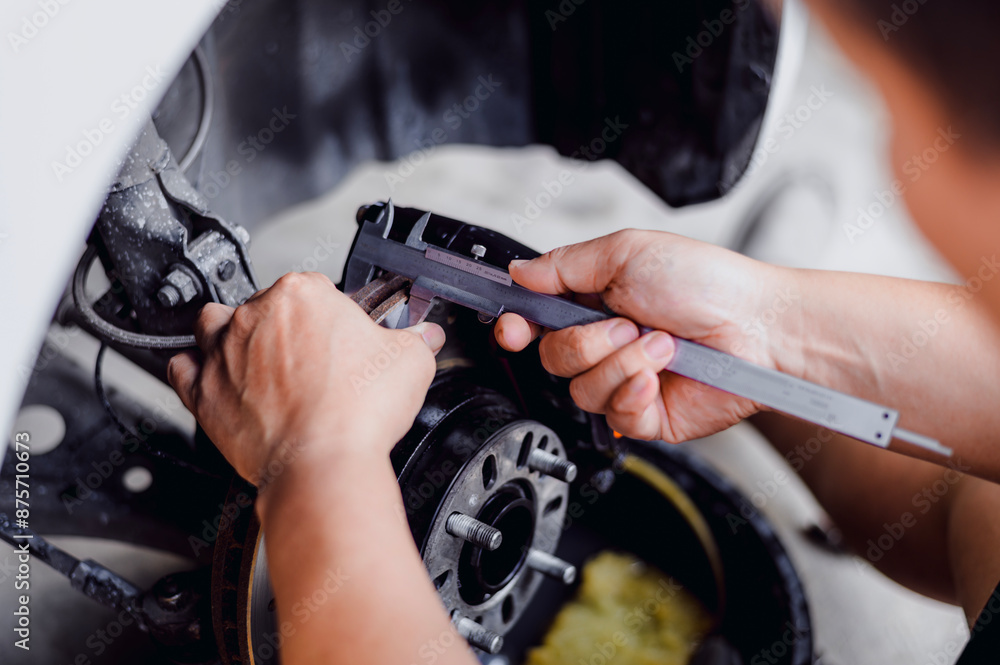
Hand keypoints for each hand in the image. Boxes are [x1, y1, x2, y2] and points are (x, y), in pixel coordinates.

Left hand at [167, 272, 444, 483]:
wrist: (323, 464)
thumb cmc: (357, 413)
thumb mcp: (410, 363)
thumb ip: (417, 339)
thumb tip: (426, 336)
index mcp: (303, 295)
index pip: (314, 288)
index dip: (330, 313)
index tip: (340, 334)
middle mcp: (257, 315)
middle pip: (264, 304)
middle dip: (282, 326)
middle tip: (308, 357)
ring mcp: (224, 353)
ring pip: (213, 324)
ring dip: (229, 334)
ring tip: (253, 356)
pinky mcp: (203, 392)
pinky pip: (182, 368)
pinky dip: (194, 370)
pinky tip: (213, 378)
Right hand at [494, 230, 797, 441]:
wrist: (759, 327)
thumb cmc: (708, 283)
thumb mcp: (627, 251)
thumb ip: (564, 264)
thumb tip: (521, 271)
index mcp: (595, 300)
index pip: (535, 320)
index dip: (518, 326)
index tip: (515, 327)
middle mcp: (605, 343)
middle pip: (552, 358)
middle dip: (586, 342)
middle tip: (627, 324)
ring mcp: (624, 381)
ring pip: (581, 389)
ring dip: (621, 363)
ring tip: (662, 345)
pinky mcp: (645, 415)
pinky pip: (614, 416)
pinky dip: (635, 391)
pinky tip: (661, 375)